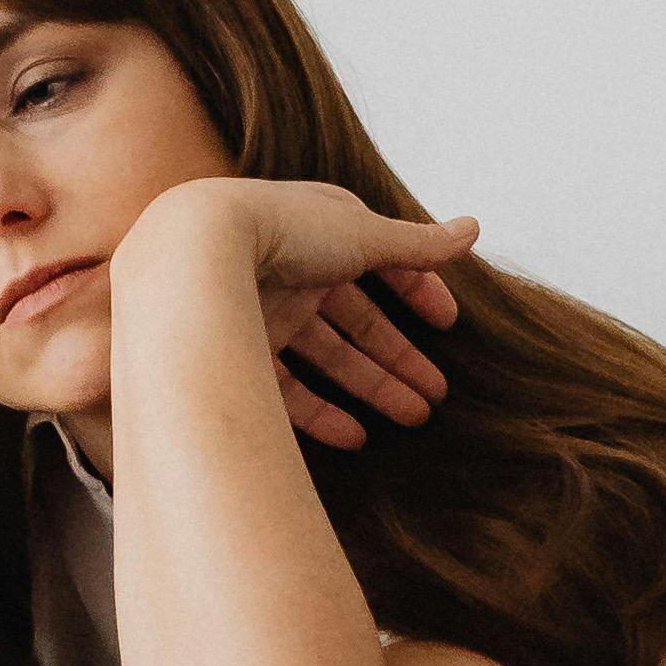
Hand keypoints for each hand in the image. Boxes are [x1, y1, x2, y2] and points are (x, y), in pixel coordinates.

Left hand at [114, 182, 473, 450]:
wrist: (191, 256)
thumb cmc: (278, 229)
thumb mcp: (361, 233)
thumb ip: (417, 243)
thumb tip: (474, 230)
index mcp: (321, 231)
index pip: (379, 260)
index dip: (415, 289)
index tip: (447, 325)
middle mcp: (292, 270)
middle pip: (356, 319)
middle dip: (398, 355)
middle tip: (437, 394)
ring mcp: (263, 312)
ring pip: (328, 356)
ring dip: (372, 386)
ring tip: (414, 416)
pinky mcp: (238, 350)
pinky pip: (287, 389)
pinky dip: (322, 413)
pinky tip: (356, 436)